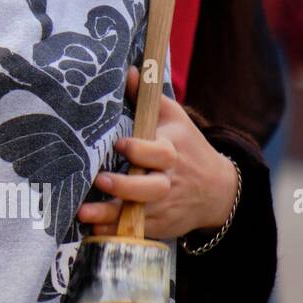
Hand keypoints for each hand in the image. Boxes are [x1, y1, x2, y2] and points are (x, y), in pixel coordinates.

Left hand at [77, 68, 238, 239]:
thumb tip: (127, 70)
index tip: (120, 144)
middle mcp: (170, 182)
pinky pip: (137, 231)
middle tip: (101, 179)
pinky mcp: (160, 225)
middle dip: (126, 186)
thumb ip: (146, 98)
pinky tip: (92, 231)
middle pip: (151, 188)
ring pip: (139, 214)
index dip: (141, 150)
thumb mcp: (173, 118)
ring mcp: (165, 207)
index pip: (159, 153)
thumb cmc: (186, 146)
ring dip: (111, 216)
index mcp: (172, 152)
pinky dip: (115, 233)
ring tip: (84, 213)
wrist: (218, 190)